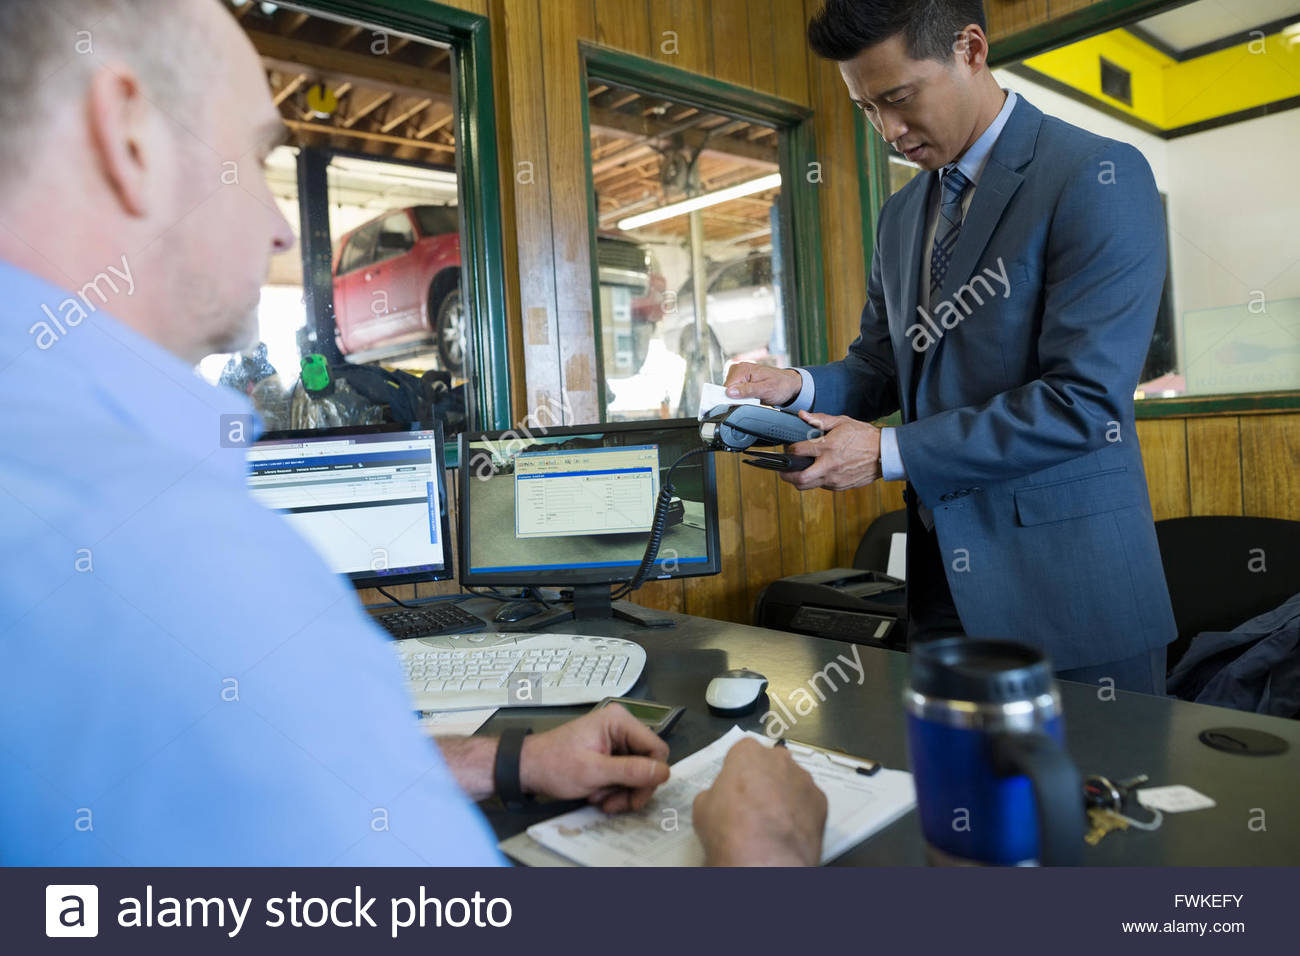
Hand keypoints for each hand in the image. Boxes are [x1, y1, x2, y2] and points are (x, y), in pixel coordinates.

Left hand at [519, 705, 669, 812]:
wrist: (528, 769)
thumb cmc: (555, 766)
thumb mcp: (593, 772)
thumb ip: (630, 771)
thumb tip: (665, 772)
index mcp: (619, 721)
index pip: (656, 748)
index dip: (651, 775)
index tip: (635, 797)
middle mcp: (621, 727)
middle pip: (648, 763)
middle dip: (633, 788)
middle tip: (615, 804)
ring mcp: (616, 741)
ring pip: (638, 773)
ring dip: (623, 792)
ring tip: (601, 799)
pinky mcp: (610, 754)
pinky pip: (626, 775)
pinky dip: (616, 790)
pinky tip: (598, 794)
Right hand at [693, 739, 827, 865]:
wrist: (765, 861)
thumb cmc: (730, 830)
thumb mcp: (702, 808)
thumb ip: (715, 793)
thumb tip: (720, 798)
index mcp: (748, 753)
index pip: (743, 752)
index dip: (738, 771)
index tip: (734, 788)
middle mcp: (779, 759)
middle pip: (771, 763)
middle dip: (764, 779)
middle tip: (754, 804)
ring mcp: (804, 779)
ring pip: (793, 782)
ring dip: (784, 795)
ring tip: (773, 822)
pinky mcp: (821, 802)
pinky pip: (808, 802)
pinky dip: (801, 813)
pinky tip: (788, 831)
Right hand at [723, 362, 801, 405]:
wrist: (790, 385)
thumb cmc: (781, 385)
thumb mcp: (765, 390)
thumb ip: (747, 390)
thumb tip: (730, 392)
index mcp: (742, 369)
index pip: (726, 387)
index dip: (731, 398)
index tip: (740, 402)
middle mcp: (739, 370)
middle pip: (727, 390)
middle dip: (737, 398)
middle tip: (752, 398)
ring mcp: (740, 375)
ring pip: (730, 393)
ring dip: (740, 399)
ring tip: (754, 397)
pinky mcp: (742, 381)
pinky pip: (736, 393)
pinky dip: (743, 398)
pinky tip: (752, 396)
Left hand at [784, 410, 881, 490]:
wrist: (885, 454)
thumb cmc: (865, 437)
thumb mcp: (842, 422)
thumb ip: (820, 420)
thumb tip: (802, 415)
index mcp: (828, 447)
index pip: (797, 452)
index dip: (789, 450)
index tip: (788, 448)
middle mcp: (829, 466)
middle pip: (799, 478)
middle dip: (786, 475)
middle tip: (782, 470)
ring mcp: (834, 478)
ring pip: (807, 486)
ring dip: (799, 480)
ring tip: (796, 472)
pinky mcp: (840, 486)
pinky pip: (821, 486)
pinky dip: (815, 481)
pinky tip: (817, 472)